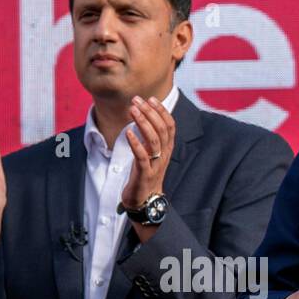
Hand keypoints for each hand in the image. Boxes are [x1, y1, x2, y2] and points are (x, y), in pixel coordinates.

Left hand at [119, 95, 175, 209]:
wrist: (145, 200)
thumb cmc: (145, 174)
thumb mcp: (151, 153)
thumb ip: (150, 137)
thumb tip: (143, 116)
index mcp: (167, 149)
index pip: (170, 125)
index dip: (161, 111)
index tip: (150, 98)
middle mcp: (164, 155)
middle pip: (162, 130)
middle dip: (150, 112)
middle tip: (136, 100)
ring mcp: (155, 165)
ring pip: (154, 141)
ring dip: (143, 123)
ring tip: (132, 110)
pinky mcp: (145, 174)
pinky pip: (142, 157)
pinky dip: (136, 144)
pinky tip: (128, 133)